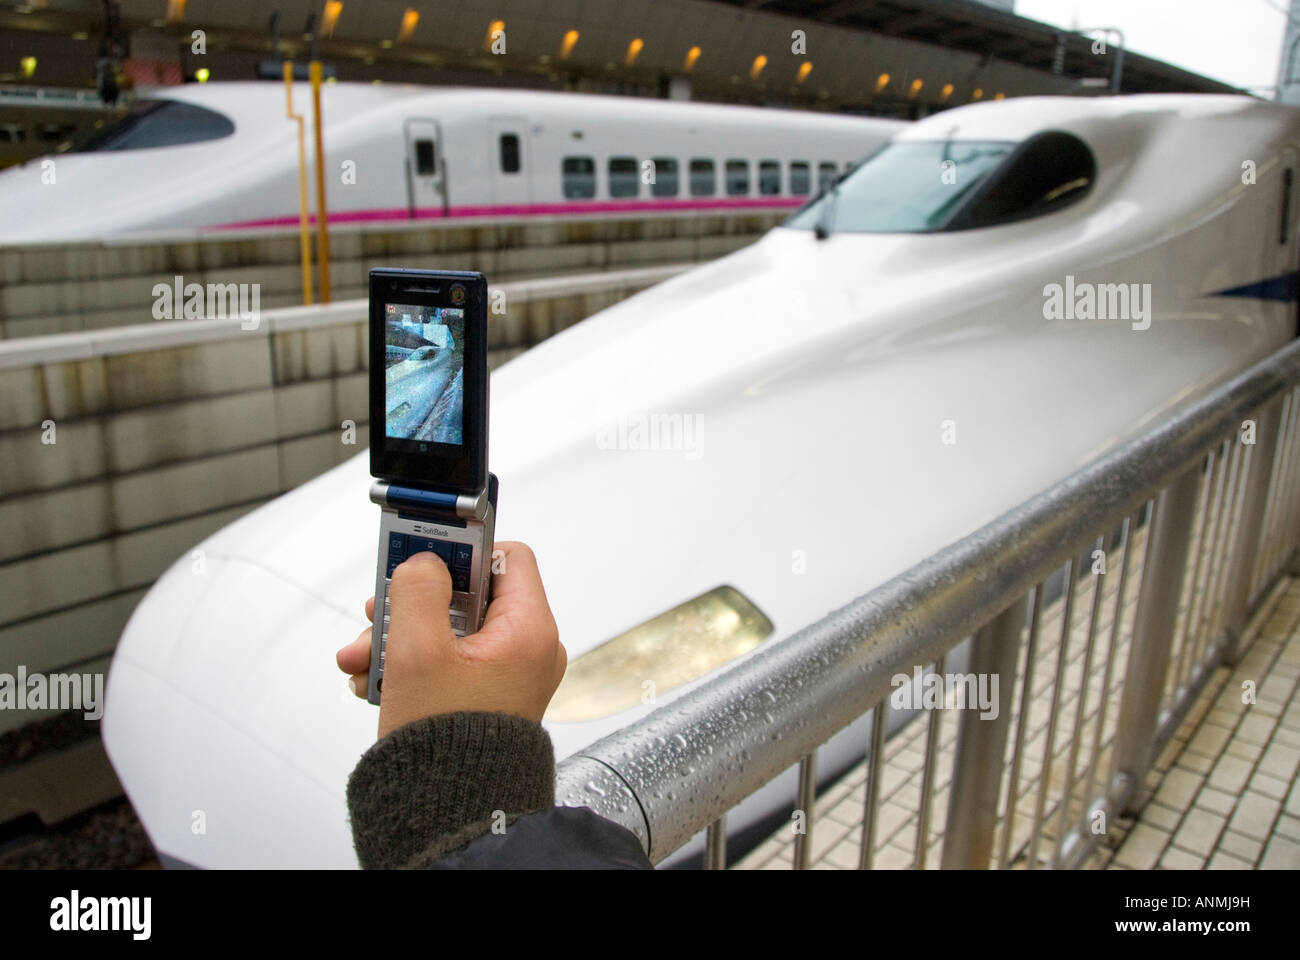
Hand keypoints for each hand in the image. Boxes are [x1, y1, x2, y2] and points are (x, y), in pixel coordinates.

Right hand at [337, 541, 566, 738]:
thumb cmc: (446, 745)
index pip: (508, 558)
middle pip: (470, 596)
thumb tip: (425, 562)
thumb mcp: (418, 651)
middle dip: (414, 605)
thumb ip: (419, 591)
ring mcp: (510, 675)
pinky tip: (375, 679)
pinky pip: (452, 661)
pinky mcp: (489, 696)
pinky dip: (414, 664)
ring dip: (402, 636)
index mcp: (530, 631)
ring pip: (452, 630)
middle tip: (375, 613)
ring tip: (361, 658)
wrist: (450, 813)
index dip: (462, 553)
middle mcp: (529, 650)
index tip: (422, 557)